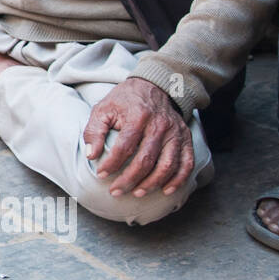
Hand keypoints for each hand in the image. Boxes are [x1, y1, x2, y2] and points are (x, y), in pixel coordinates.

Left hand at [83, 76, 194, 196]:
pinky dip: (178, 180)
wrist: (155, 86)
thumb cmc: (125, 101)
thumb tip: (91, 155)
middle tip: (116, 191)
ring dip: (152, 183)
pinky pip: (187, 163)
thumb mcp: (104, 108)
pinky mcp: (186, 138)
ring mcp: (175, 133)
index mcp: (138, 116)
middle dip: (130, 179)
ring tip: (137, 193)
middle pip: (146, 159)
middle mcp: (160, 125)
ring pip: (168, 165)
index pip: (125, 146)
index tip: (101, 174)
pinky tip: (165, 190)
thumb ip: (95, 130)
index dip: (112, 163)